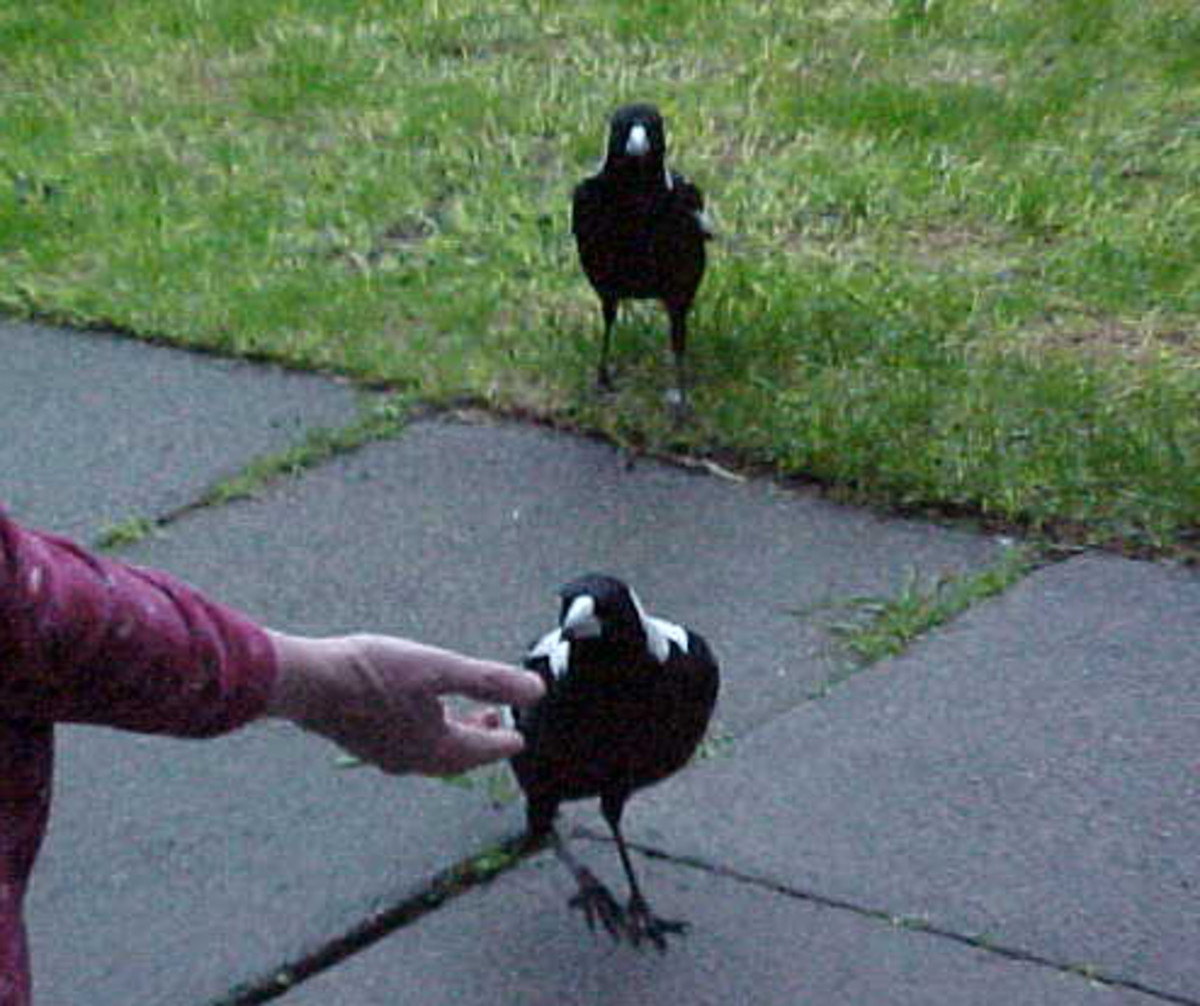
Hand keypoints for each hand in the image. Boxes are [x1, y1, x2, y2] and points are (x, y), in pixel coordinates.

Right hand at [265, 632, 542, 775]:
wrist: (308, 681)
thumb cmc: (373, 672)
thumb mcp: (440, 668)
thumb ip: (489, 681)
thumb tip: (536, 691)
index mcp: (434, 748)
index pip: (482, 752)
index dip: (505, 742)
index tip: (519, 738)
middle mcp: (411, 760)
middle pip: (457, 757)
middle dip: (480, 741)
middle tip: (496, 722)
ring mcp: (384, 754)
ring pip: (431, 751)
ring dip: (453, 735)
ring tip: (462, 713)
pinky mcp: (365, 740)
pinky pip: (408, 744)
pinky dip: (427, 731)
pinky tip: (418, 709)